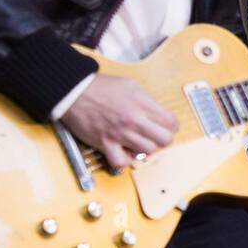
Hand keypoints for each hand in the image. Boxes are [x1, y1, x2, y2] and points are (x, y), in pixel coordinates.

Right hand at [60, 74, 178, 169]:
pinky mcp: (105, 143)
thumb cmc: (100, 88)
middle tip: (157, 136)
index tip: (168, 126)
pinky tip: (126, 152)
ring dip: (146, 148)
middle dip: (164, 138)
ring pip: (148, 151)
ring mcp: (120, 133)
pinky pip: (122, 161)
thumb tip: (158, 114)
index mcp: (141, 103)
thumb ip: (147, 101)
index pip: (171, 122)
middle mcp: (133, 120)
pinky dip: (126, 160)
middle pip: (164, 139)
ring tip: (141, 141)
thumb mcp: (131, 85)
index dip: (172, 126)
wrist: (75, 92)